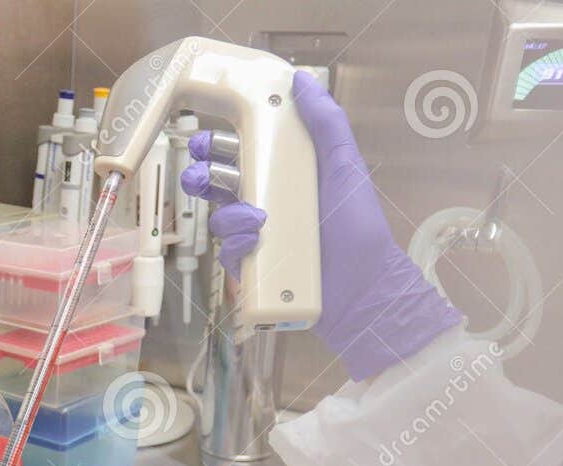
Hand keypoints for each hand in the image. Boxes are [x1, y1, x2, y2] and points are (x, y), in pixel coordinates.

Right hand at [179, 70, 461, 379]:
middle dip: (204, 178)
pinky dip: (238, 246)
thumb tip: (301, 81)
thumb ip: (326, 122)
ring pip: (222, 221)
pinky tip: (257, 243)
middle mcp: (269, 207)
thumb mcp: (344, 166)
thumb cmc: (359, 228)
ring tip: (254, 218)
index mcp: (287, 179)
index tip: (205, 141)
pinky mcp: (255, 272)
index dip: (220, 147)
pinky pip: (230, 255)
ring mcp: (260, 241)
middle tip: (198, 176)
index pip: (245, 156)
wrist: (364, 287)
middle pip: (222, 188)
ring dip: (229, 215)